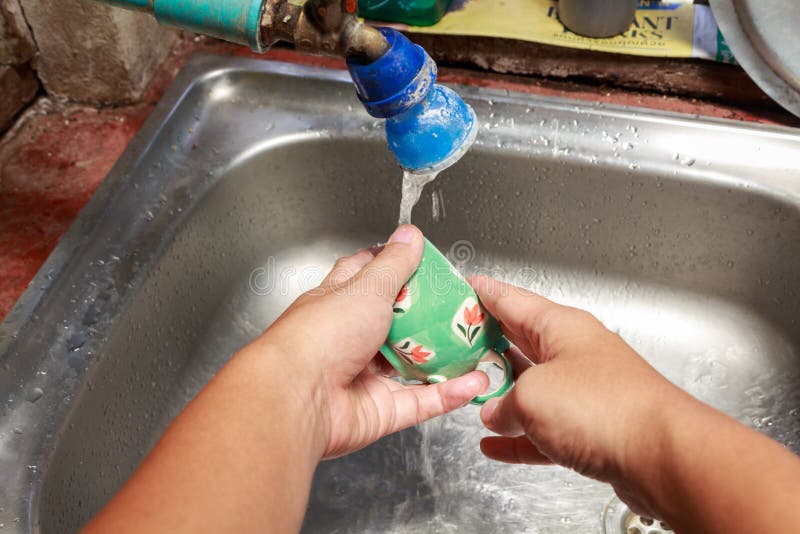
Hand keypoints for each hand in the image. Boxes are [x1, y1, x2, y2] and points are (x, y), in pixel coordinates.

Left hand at [255, 225, 488, 458]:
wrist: (298, 399)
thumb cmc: (320, 335)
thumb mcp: (365, 288)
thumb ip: (393, 264)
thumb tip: (408, 235)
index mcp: (337, 303)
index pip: (365, 277)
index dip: (392, 265)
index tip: (422, 261)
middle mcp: (349, 339)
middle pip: (396, 323)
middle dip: (428, 316)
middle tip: (461, 306)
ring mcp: (365, 377)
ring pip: (413, 365)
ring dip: (445, 357)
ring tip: (476, 344)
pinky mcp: (380, 411)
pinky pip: (422, 401)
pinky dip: (449, 393)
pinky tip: (475, 381)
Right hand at [469, 276, 687, 515]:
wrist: (663, 457)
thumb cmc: (606, 409)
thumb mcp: (531, 397)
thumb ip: (502, 404)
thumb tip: (495, 416)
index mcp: (560, 326)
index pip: (511, 299)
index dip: (482, 293)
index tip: (462, 288)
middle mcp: (574, 353)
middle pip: (519, 342)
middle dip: (485, 343)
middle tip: (454, 344)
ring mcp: (585, 391)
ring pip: (531, 388)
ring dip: (500, 395)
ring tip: (470, 396)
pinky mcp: (592, 429)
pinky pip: (544, 429)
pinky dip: (518, 436)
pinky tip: (494, 445)